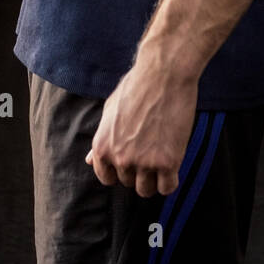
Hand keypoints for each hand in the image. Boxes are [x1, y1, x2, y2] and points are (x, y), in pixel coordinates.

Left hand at [86, 60, 198, 197]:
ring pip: (147, 190)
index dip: (120, 171)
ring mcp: (144, 162)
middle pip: (129, 184)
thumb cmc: (137, 86)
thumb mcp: (110, 111)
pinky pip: (167, 187)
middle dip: (139, 170)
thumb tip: (89, 160)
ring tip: (162, 156)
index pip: (107, 178)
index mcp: (103, 146)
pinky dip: (171, 180)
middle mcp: (120, 158)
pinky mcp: (167, 162)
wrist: (164, 73)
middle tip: (151, 148)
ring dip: (154, 178)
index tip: (132, 160)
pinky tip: (173, 163)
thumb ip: (101, 138)